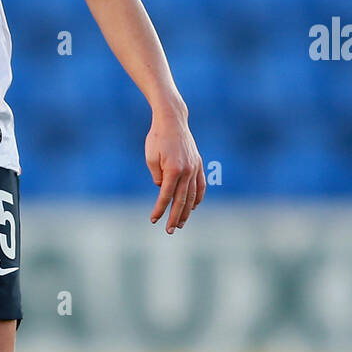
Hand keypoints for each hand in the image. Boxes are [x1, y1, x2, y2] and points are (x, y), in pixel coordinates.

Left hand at [145, 108, 204, 233]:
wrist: (172, 120)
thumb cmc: (157, 138)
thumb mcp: (151, 158)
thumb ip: (157, 177)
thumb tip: (163, 190)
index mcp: (173, 169)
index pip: (166, 196)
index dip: (160, 209)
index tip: (154, 219)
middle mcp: (187, 171)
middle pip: (181, 200)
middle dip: (174, 217)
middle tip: (169, 230)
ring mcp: (195, 167)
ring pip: (192, 195)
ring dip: (186, 211)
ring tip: (180, 223)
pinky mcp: (198, 163)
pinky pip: (200, 185)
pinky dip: (198, 197)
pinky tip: (193, 207)